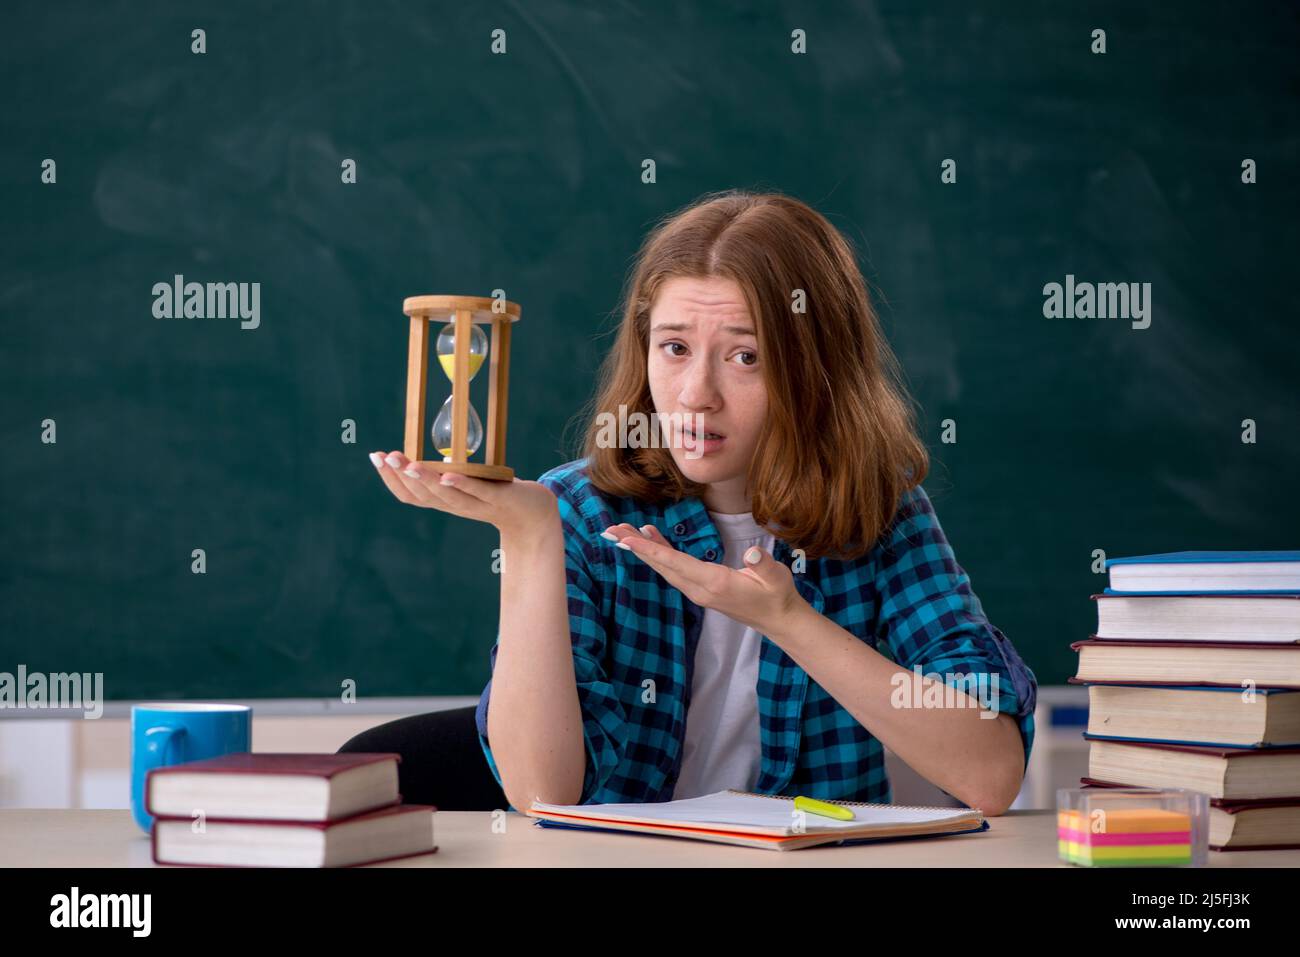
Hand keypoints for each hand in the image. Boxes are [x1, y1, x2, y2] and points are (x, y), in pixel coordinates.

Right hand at [369, 450, 557, 539]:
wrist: (535, 515)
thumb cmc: (497, 493)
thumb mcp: (467, 482)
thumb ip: (445, 471)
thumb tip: (423, 449)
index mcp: (445, 503)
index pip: (411, 496)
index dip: (391, 478)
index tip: (375, 456)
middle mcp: (457, 507)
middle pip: (423, 496)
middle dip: (401, 475)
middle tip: (385, 456)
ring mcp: (478, 505)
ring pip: (447, 497)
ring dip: (426, 480)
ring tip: (408, 465)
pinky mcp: (500, 499)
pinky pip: (478, 492)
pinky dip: (462, 485)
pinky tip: (448, 476)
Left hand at [602, 523, 807, 635]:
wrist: (778, 619)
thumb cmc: (777, 595)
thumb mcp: (776, 578)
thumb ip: (763, 565)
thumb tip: (753, 553)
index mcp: (714, 582)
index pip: (676, 563)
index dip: (651, 550)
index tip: (627, 540)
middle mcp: (699, 589)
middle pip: (662, 565)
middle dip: (635, 547)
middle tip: (611, 530)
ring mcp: (698, 591)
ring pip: (664, 567)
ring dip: (643, 549)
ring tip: (623, 531)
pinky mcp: (700, 589)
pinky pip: (674, 569)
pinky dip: (660, 553)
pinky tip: (651, 538)